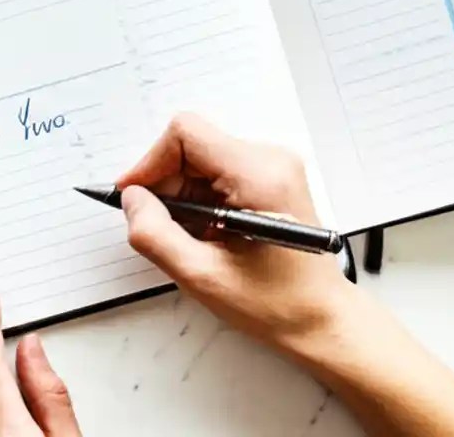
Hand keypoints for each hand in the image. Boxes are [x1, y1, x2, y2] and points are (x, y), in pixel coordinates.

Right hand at [116, 113, 351, 351]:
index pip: (185, 134)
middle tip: (164, 229)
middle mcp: (270, 161)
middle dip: (166, 186)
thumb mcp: (201, 276)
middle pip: (190, 147)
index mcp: (259, 176)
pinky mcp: (269, 178)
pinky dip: (199, 201)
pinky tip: (209, 234)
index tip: (134, 196)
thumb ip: (154, 234)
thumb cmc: (277, 303)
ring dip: (182, 197)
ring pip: (198, 160)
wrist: (322, 318)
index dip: (150, 163)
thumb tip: (131, 200)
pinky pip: (214, 173)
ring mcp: (272, 167)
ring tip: (195, 238)